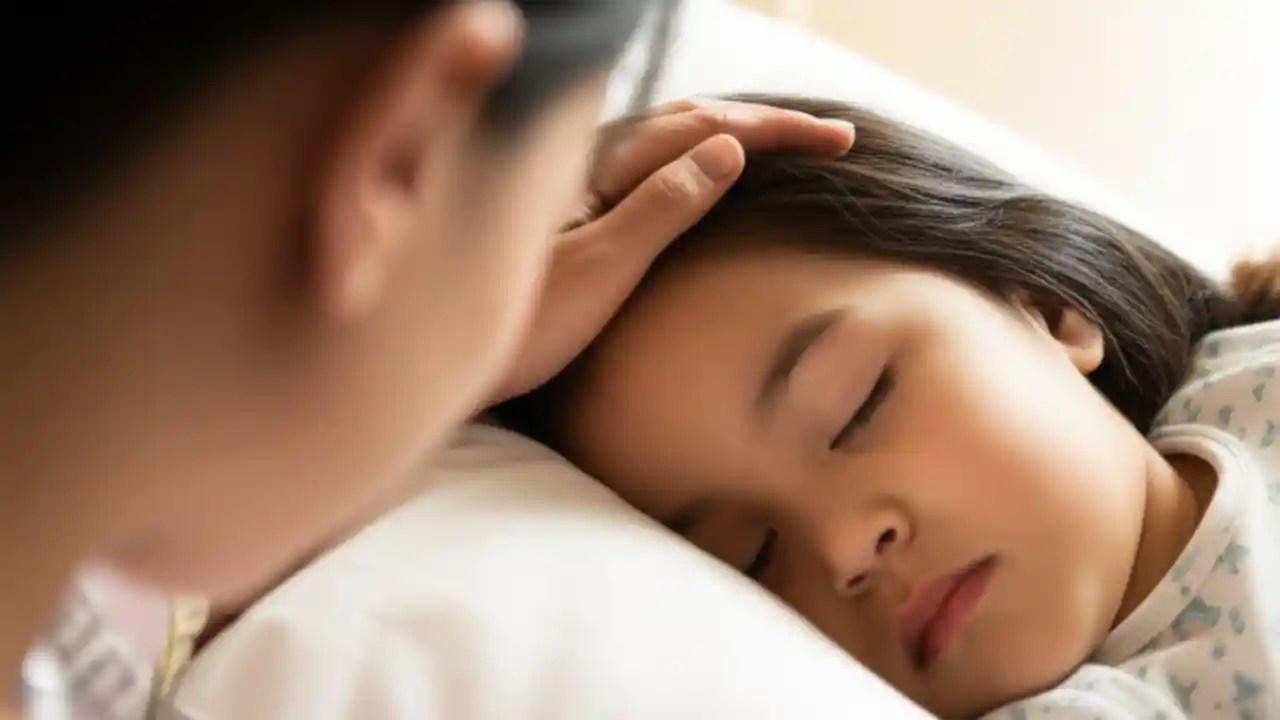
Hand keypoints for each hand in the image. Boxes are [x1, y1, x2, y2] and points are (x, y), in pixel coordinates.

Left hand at [491, 99, 855, 403]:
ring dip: (735, 131)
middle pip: (693, 118)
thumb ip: (661, 207)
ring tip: (789, 142)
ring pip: (671, 135)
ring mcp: (580, 180)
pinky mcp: (575, 205)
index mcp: (599, 165)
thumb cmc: (515, 325)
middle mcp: (588, 159)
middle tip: (834, 138)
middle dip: (766, 123)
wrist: (439, 356)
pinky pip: (652, 159)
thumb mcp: (597, 270)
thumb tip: (728, 149)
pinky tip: (712, 169)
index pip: (705, 126)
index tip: (840, 138)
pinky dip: (699, 153)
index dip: (777, 128)